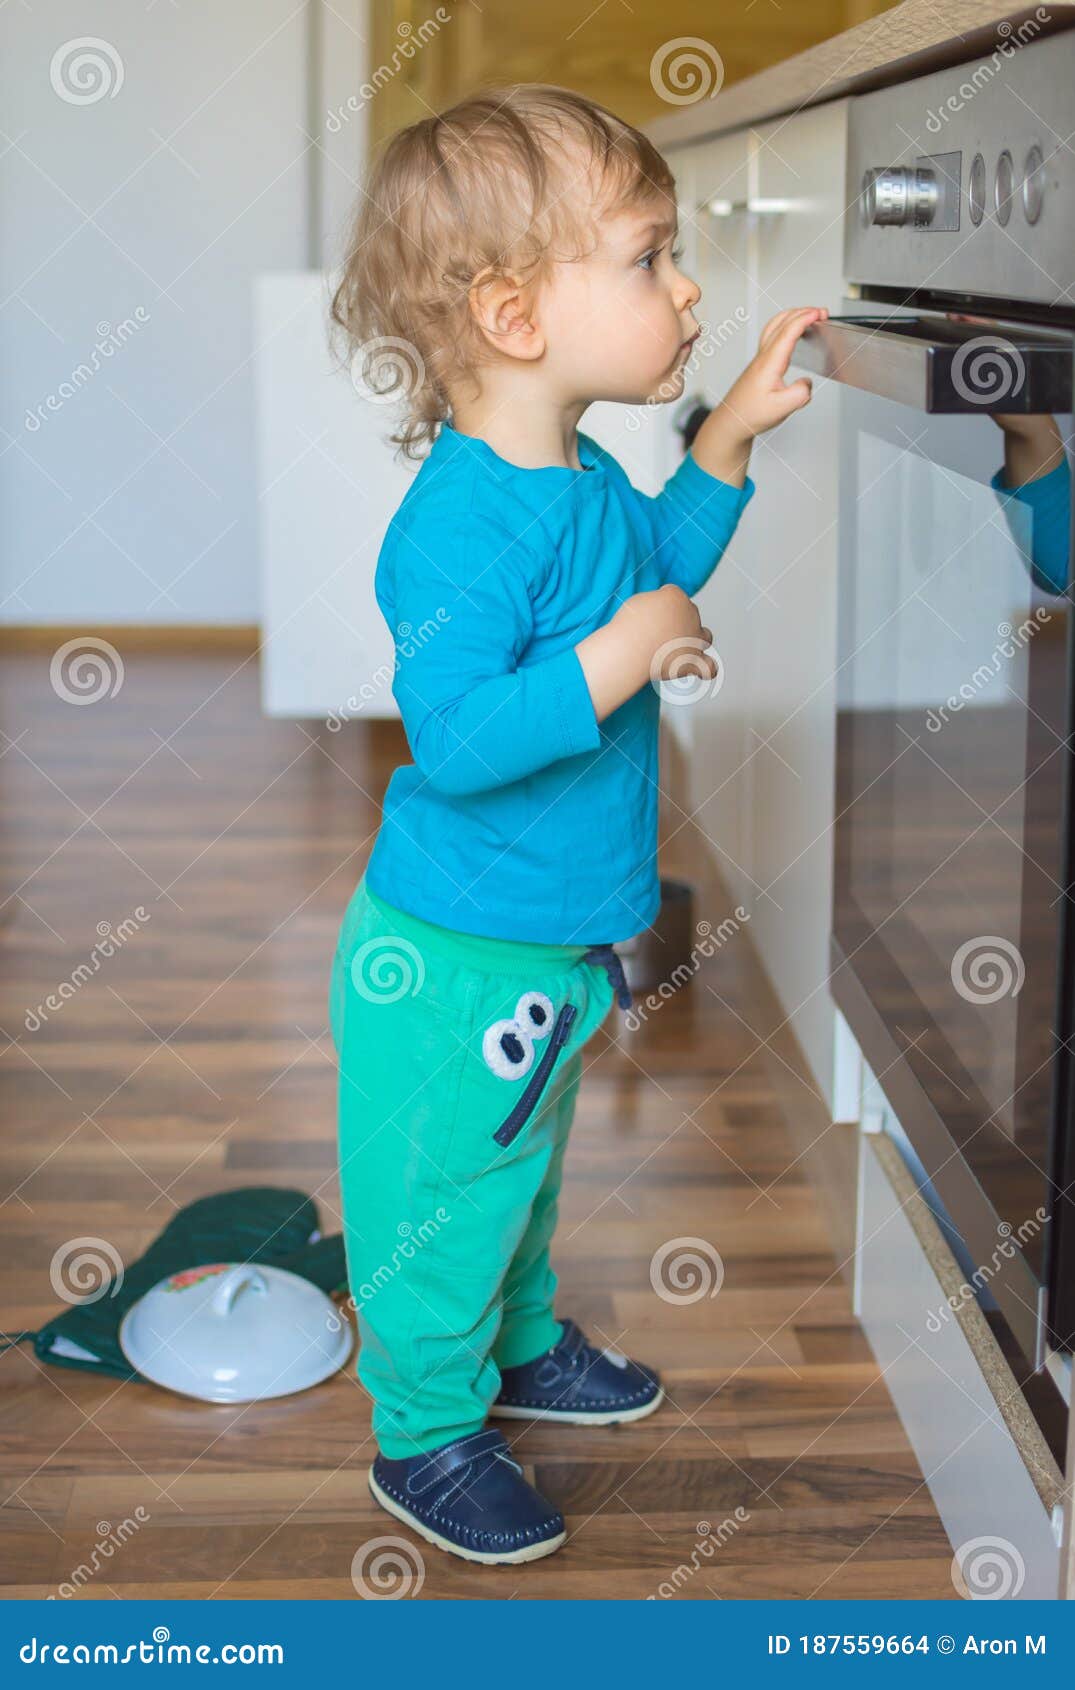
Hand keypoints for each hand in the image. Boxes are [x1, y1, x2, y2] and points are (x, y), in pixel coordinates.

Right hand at [615, 584, 714, 685]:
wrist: (630, 649)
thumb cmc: (629, 627)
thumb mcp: (638, 602)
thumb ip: (654, 606)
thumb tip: (658, 616)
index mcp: (677, 596)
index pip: (674, 596)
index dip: (660, 605)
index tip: (648, 614)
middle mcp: (691, 615)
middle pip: (690, 614)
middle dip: (677, 621)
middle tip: (657, 633)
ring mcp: (694, 639)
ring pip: (705, 637)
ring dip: (696, 640)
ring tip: (681, 647)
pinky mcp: (693, 661)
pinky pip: (708, 667)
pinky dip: (706, 668)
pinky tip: (699, 668)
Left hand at [691, 306, 827, 482]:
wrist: (732, 421)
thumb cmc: (751, 414)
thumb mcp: (781, 408)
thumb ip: (800, 394)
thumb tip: (807, 383)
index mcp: (770, 363)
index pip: (788, 332)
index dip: (805, 319)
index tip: (819, 314)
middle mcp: (764, 356)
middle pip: (782, 321)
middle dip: (803, 312)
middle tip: (821, 313)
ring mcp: (761, 358)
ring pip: (775, 325)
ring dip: (793, 316)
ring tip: (810, 316)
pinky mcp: (760, 363)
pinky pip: (773, 335)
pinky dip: (786, 326)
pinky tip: (793, 334)